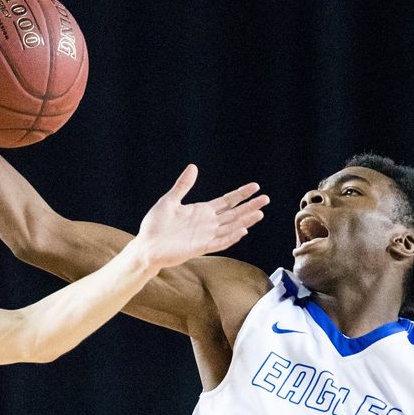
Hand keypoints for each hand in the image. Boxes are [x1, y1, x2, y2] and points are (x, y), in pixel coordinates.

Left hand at [135, 165, 267, 269]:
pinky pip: (219, 243)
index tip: (255, 186)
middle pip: (234, 213)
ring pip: (230, 227)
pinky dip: (231, 238)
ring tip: (260, 213)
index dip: (241, 194)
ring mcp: (205, 236)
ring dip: (245, 220)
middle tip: (266, 198)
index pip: (227, 201)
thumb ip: (183, 186)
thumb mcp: (169, 201)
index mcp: (201, 211)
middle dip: (250, 206)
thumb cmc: (155, 225)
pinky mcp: (199, 247)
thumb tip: (193, 167)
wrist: (147, 246)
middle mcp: (207, 224)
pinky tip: (242, 231)